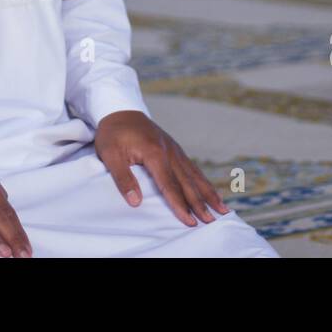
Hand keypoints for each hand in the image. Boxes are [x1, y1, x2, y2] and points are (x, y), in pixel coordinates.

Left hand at [93, 111, 229, 226]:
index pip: (169, 185)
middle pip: (187, 182)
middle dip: (200, 204)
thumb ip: (123, 178)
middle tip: (211, 221)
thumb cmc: (112, 133)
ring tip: (222, 209)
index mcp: (154, 153)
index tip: (190, 222)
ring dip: (208, 193)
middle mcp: (169, 152)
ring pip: (194, 175)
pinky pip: (192, 168)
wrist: (119, 109)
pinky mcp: (174, 148)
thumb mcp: (109, 154)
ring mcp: (174, 149)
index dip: (180, 205)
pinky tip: (210, 191)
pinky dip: (203, 181)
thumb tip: (135, 202)